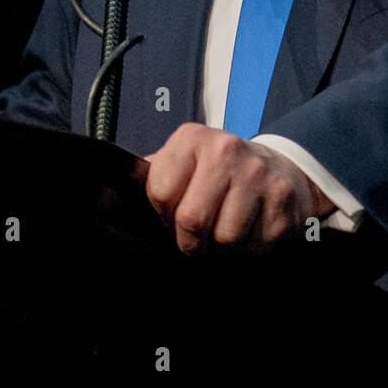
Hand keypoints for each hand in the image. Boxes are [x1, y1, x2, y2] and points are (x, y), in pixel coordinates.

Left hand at [144, 123, 333, 253]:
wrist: (280, 169)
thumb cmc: (219, 172)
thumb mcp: (185, 161)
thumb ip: (152, 176)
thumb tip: (106, 200)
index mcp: (192, 138)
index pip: (160, 192)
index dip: (163, 215)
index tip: (173, 215)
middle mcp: (225, 149)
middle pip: (191, 219)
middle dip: (190, 241)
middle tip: (197, 237)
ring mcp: (257, 174)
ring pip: (224, 238)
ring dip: (221, 247)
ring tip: (225, 229)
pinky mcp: (281, 201)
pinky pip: (253, 247)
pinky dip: (248, 249)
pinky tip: (250, 228)